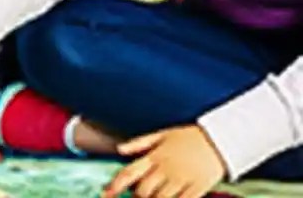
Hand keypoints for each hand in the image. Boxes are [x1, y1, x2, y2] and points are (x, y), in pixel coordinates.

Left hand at [103, 125, 227, 197]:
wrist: (221, 138)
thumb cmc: (190, 136)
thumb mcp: (162, 134)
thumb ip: (139, 143)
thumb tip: (119, 149)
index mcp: (155, 156)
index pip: (129, 172)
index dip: (114, 185)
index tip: (105, 193)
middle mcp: (166, 168)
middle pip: (143, 190)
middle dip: (137, 197)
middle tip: (137, 197)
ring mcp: (182, 179)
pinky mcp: (198, 187)